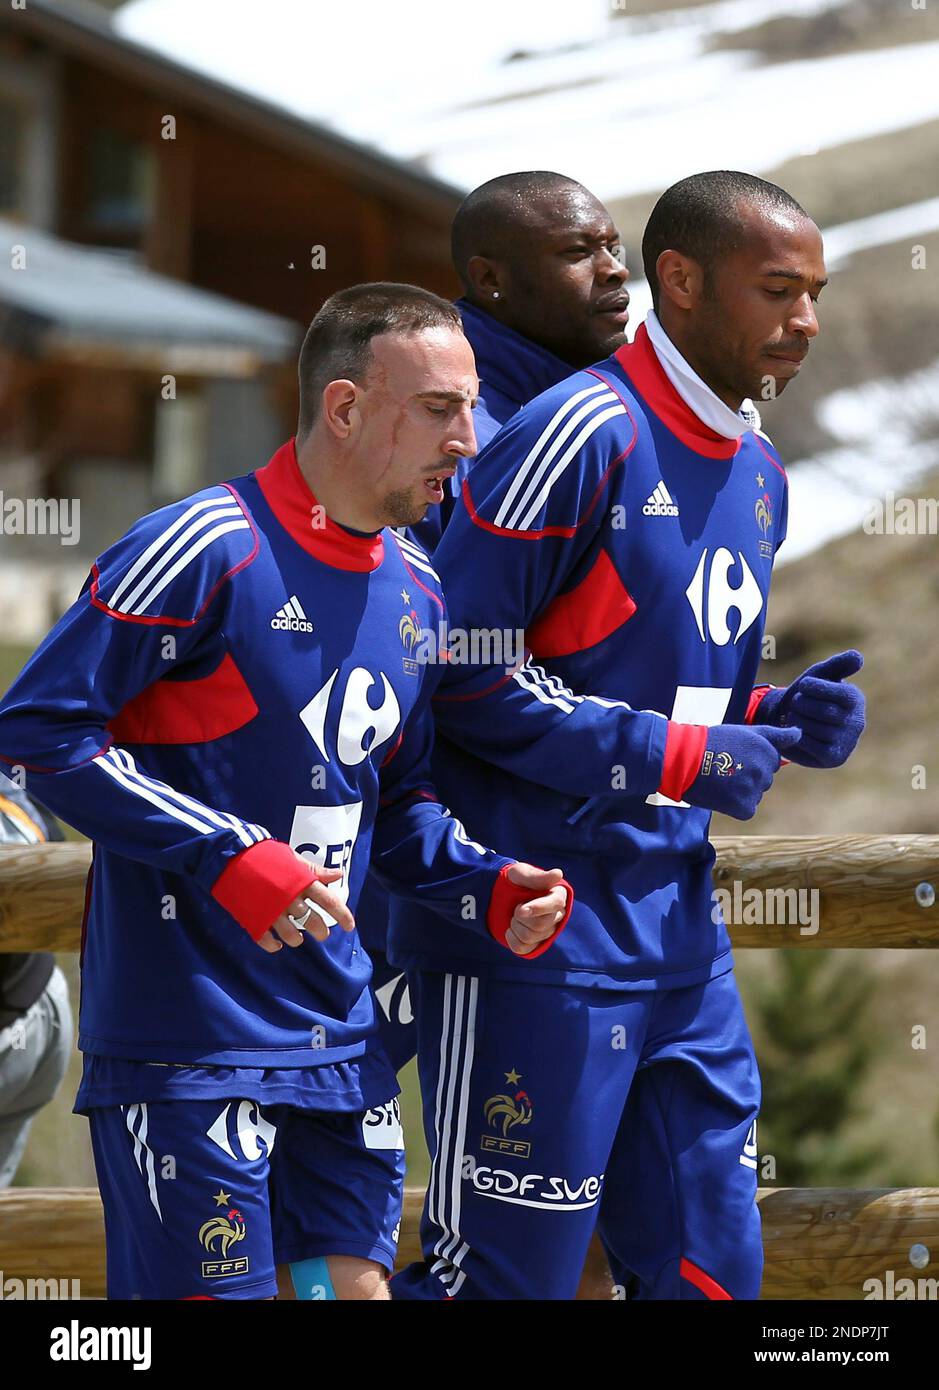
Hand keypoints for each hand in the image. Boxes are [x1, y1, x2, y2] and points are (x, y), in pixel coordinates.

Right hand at [256, 858, 354, 953]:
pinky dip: (273, 945)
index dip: (343, 916)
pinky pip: (267, 940)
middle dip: (321, 932)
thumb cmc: (265, 856)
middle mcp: (290, 898)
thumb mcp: (293, 859)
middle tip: (322, 933)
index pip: (329, 901)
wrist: (232, 856)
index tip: (350, 927)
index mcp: (301, 882)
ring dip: (297, 939)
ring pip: (291, 936)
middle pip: (313, 923)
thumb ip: (314, 871)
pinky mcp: (254, 919)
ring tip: (298, 938)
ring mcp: (271, 911)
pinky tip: (277, 944)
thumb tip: (338, 874)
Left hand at [503, 863, 569, 955]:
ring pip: (530, 936)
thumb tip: (558, 874)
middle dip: (521, 916)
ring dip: (515, 925)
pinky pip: (522, 948)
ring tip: (514, 916)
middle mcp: (557, 915)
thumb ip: (537, 877)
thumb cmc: (514, 881)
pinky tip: (511, 928)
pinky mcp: (535, 944)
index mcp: (557, 894)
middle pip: (542, 924)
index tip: (521, 909)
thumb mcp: (521, 874)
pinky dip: (511, 938)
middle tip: (516, 907)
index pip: (556, 903)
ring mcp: (547, 932)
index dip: (538, 908)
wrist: (500, 895)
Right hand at [683, 724, 801, 819]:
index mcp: (767, 750)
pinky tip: (721, 793)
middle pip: (764, 779)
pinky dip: (735, 805)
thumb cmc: (712, 742)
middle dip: (748, 775)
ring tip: (721, 778)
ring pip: (756, 794)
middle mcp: (765, 769)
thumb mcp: (746, 732)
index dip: (751, 759)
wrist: (683, 758)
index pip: (771, 762)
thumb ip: (776, 735)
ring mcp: (755, 789)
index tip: (734, 754)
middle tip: (725, 766)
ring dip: (742, 790)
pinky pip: (747, 809)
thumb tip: (800, 734)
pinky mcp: (745, 807)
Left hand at [753, 650, 865, 768]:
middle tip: (796, 702)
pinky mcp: (834, 758)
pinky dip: (797, 735)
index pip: (839, 693)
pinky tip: (796, 730)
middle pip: (824, 711)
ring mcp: (847, 742)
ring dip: (796, 719)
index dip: (815, 687)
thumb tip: (858, 657)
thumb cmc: (808, 695)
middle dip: (802, 703)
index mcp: (855, 699)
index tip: (803, 685)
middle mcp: (857, 722)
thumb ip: (838, 664)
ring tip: (795, 715)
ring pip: (815, 728)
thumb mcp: (821, 674)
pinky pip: (809, 744)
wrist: (791, 720)